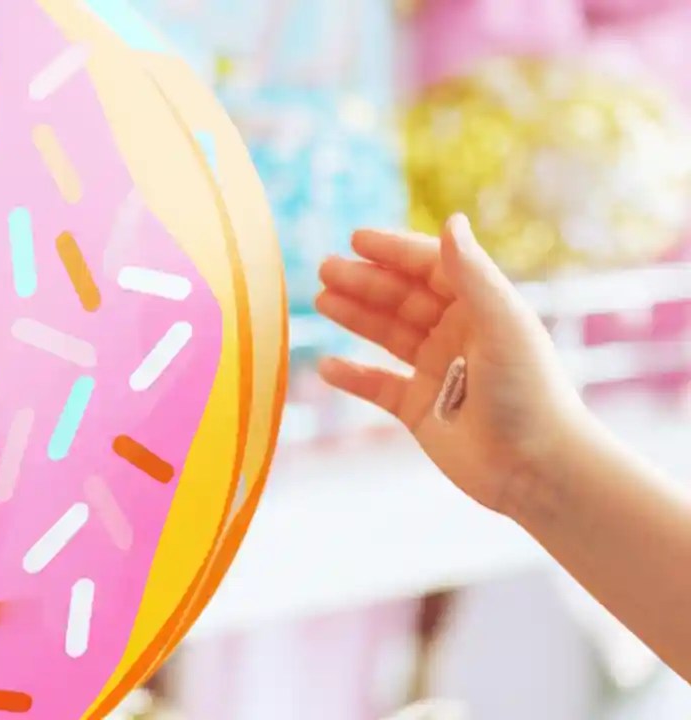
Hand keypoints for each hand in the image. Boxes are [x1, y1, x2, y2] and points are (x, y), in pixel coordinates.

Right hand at [315, 214, 586, 514]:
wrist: (536, 469)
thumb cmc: (530, 392)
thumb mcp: (502, 323)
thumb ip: (471, 273)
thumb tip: (451, 220)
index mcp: (482, 309)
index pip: (432, 268)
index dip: (395, 251)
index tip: (356, 239)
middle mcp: (458, 336)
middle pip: (403, 299)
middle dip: (364, 281)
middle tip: (325, 268)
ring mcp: (437, 372)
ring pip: (387, 336)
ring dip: (355, 317)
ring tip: (320, 300)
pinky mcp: (420, 410)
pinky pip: (378, 386)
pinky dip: (353, 376)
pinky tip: (327, 366)